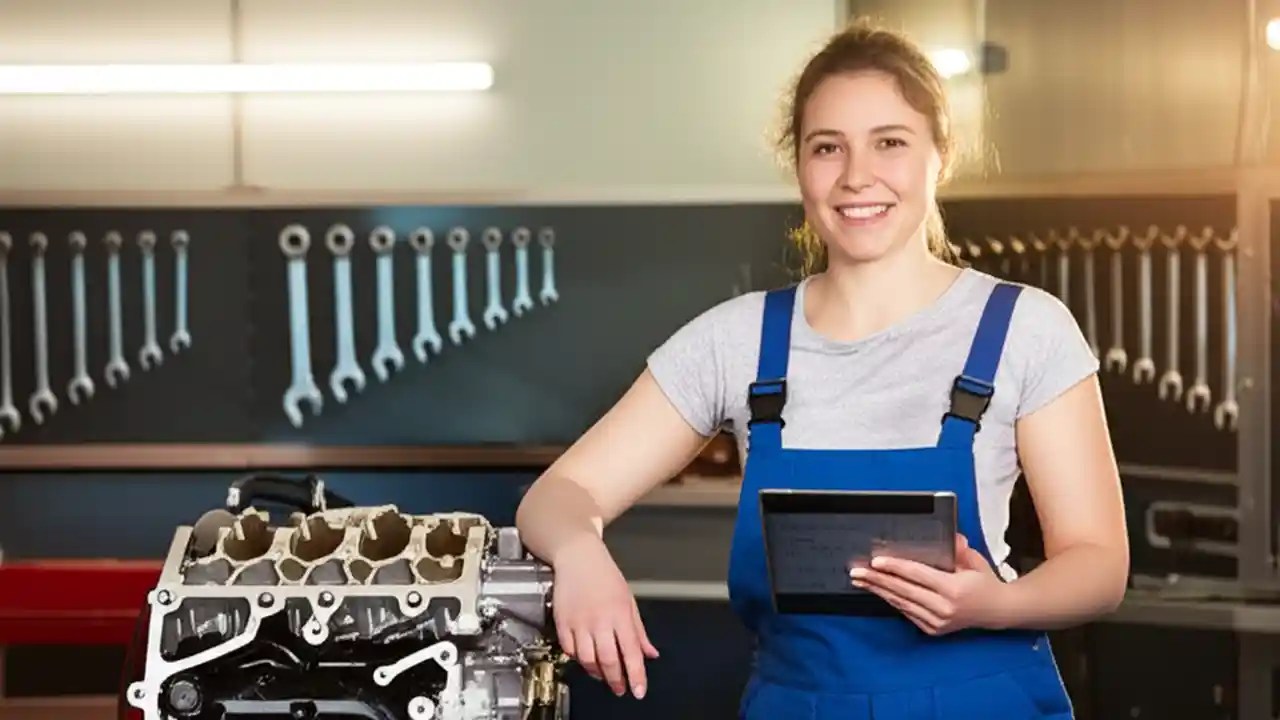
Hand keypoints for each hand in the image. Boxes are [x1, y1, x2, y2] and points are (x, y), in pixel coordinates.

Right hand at [551, 539, 658, 697]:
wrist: (578, 556)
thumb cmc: (605, 575)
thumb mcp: (629, 600)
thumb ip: (639, 631)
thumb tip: (650, 653)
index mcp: (620, 613)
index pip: (631, 651)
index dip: (636, 674)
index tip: (638, 690)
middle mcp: (600, 619)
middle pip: (608, 660)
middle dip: (615, 680)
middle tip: (620, 688)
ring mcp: (579, 621)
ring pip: (587, 659)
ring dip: (596, 672)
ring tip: (603, 675)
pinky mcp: (562, 621)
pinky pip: (569, 649)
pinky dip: (578, 659)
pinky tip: (585, 658)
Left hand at [849, 534, 1009, 635]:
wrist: (997, 612)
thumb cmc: (984, 582)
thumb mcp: (974, 560)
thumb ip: (959, 549)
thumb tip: (950, 537)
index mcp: (954, 590)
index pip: (917, 575)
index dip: (895, 567)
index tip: (876, 561)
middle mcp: (944, 609)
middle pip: (903, 591)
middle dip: (877, 580)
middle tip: (856, 571)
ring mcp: (938, 622)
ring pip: (902, 603)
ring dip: (879, 591)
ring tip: (861, 580)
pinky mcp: (933, 630)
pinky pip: (907, 613)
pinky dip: (892, 600)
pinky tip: (879, 591)